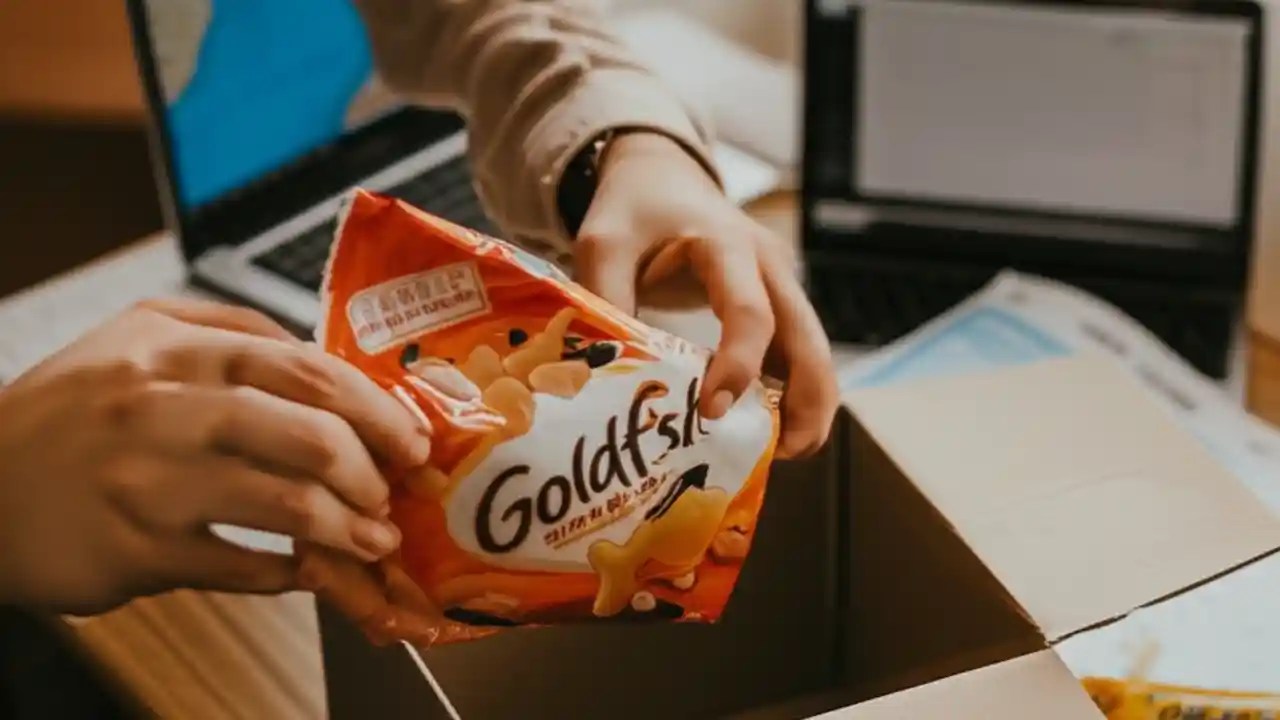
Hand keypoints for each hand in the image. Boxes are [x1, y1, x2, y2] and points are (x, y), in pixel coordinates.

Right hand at [0, 298, 427, 613]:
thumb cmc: (72, 410)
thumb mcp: (137, 336)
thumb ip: (230, 329)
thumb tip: (323, 352)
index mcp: (175, 350)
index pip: (307, 370)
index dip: (376, 407)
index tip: (409, 437)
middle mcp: (165, 409)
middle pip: (310, 434)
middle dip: (371, 469)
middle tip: (392, 490)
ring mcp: (150, 483)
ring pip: (288, 505)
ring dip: (348, 528)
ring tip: (370, 537)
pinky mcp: (138, 551)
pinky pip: (244, 567)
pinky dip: (289, 572)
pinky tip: (303, 569)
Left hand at [573, 133, 838, 457]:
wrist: (663, 177)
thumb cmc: (634, 210)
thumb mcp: (604, 242)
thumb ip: (605, 297)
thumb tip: (606, 373)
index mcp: (727, 244)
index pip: (750, 312)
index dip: (740, 365)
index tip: (713, 411)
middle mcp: (769, 265)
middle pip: (809, 339)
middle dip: (807, 401)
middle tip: (784, 453)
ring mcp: (781, 284)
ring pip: (815, 352)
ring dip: (810, 405)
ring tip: (781, 454)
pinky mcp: (779, 303)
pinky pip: (798, 353)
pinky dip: (793, 393)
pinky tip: (769, 431)